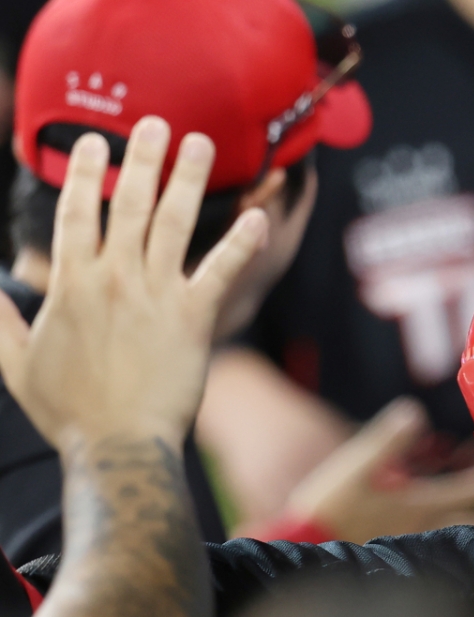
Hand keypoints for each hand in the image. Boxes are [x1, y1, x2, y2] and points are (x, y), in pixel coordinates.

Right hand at [0, 117, 265, 450]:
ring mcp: (157, 294)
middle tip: (156, 123)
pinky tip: (260, 217)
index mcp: (72, 284)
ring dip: (189, 179)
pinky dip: (242, 243)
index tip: (90, 141)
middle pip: (130, 203)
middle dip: (143, 158)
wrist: (119, 446)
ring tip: (201, 144)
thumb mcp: (15, 363)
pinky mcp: (195, 317)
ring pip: (175, 222)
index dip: (83, 171)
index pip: (76, 212)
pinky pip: (222, 270)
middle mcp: (115, 279)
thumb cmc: (69, 411)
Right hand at [282, 398, 473, 543]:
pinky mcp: (409, 548)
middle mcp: (432, 527)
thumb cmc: (328, 510)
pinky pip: (450, 539)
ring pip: (470, 531)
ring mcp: (423, 541)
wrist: (304, 548)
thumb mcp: (353, 468)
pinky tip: (472, 530)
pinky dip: (468, 530)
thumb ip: (386, 440)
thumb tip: (414, 411)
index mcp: (425, 505)